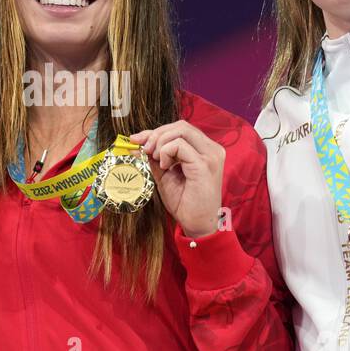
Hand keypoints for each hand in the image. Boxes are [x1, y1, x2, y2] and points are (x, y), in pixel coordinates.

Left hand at [127, 121, 222, 237]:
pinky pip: (180, 145)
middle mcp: (212, 149)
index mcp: (205, 149)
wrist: (197, 225)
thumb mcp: (165, 175)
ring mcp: (210, 156)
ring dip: (161, 142)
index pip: (180, 129)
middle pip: (180, 125)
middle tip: (144, 149)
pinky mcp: (204, 165)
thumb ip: (155, 158)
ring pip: (181, 130)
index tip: (137, 140)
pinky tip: (165, 167)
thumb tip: (137, 144)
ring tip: (156, 160)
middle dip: (156, 134)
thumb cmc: (185, 203)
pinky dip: (166, 152)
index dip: (156, 131)